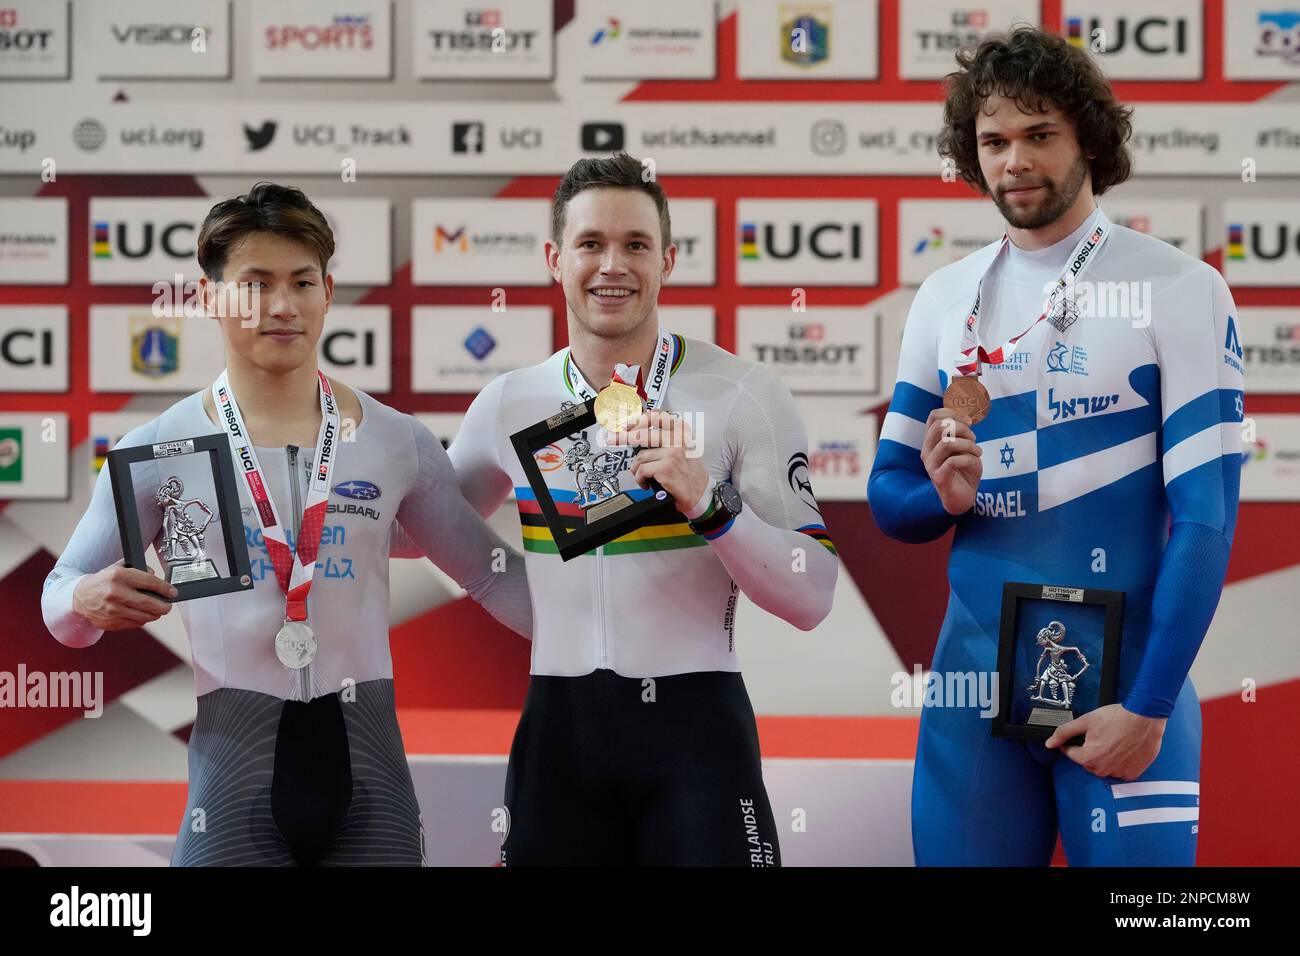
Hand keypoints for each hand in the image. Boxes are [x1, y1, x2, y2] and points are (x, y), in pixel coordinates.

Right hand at [72, 559, 176, 630]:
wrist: (80, 596)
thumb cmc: (104, 581)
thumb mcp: (119, 568)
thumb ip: (139, 569)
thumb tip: (158, 578)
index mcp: (119, 576)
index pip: (150, 582)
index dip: (165, 589)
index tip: (173, 592)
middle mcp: (116, 593)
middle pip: (150, 604)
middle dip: (164, 606)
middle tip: (167, 605)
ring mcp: (113, 610)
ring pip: (145, 617)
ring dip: (154, 615)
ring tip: (156, 610)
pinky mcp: (111, 623)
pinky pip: (135, 624)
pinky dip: (142, 620)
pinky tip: (140, 614)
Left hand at [611, 411, 710, 513]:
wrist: (700, 492)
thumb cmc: (688, 472)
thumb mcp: (682, 447)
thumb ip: (664, 437)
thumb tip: (638, 431)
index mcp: (681, 431)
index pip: (657, 416)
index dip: (638, 419)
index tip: (625, 423)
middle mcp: (678, 439)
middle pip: (642, 433)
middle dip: (623, 437)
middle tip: (612, 439)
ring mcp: (672, 453)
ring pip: (640, 457)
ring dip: (637, 469)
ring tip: (643, 476)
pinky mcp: (666, 467)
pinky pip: (642, 470)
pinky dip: (640, 479)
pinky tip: (646, 483)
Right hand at [921, 408, 981, 514]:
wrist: (963, 497)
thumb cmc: (965, 470)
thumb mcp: (965, 447)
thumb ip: (961, 433)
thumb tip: (966, 418)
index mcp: (931, 441)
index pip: (934, 416)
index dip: (952, 413)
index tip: (969, 422)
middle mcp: (927, 451)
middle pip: (939, 426)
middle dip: (962, 428)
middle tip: (973, 438)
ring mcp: (931, 465)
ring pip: (947, 443)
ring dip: (968, 444)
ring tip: (978, 451)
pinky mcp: (938, 478)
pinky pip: (953, 461)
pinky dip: (968, 459)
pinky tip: (975, 461)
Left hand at [1045, 703, 1166, 780]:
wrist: (1144, 718)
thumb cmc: (1117, 718)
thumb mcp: (1085, 721)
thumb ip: (1064, 733)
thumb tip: (1049, 743)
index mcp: (1088, 758)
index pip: (1072, 754)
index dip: (1071, 743)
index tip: (1077, 737)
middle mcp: (1103, 770)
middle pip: (1088, 761)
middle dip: (1089, 750)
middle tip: (1099, 735)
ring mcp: (1119, 773)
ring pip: (1104, 767)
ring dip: (1105, 757)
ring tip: (1112, 741)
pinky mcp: (1133, 773)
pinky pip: (1120, 770)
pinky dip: (1120, 762)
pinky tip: (1123, 749)